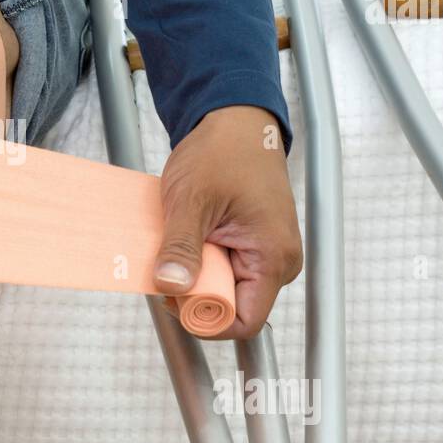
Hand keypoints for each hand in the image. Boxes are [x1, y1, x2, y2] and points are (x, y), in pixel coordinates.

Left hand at [153, 105, 301, 339]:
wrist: (234, 122)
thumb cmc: (223, 151)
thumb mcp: (192, 199)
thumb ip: (181, 247)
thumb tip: (172, 287)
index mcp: (273, 257)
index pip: (243, 321)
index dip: (205, 318)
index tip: (173, 297)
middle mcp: (277, 262)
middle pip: (229, 305)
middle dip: (194, 292)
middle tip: (166, 262)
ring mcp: (264, 254)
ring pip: (221, 286)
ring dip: (193, 272)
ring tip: (176, 241)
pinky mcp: (250, 245)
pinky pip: (220, 267)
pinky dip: (197, 259)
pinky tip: (184, 237)